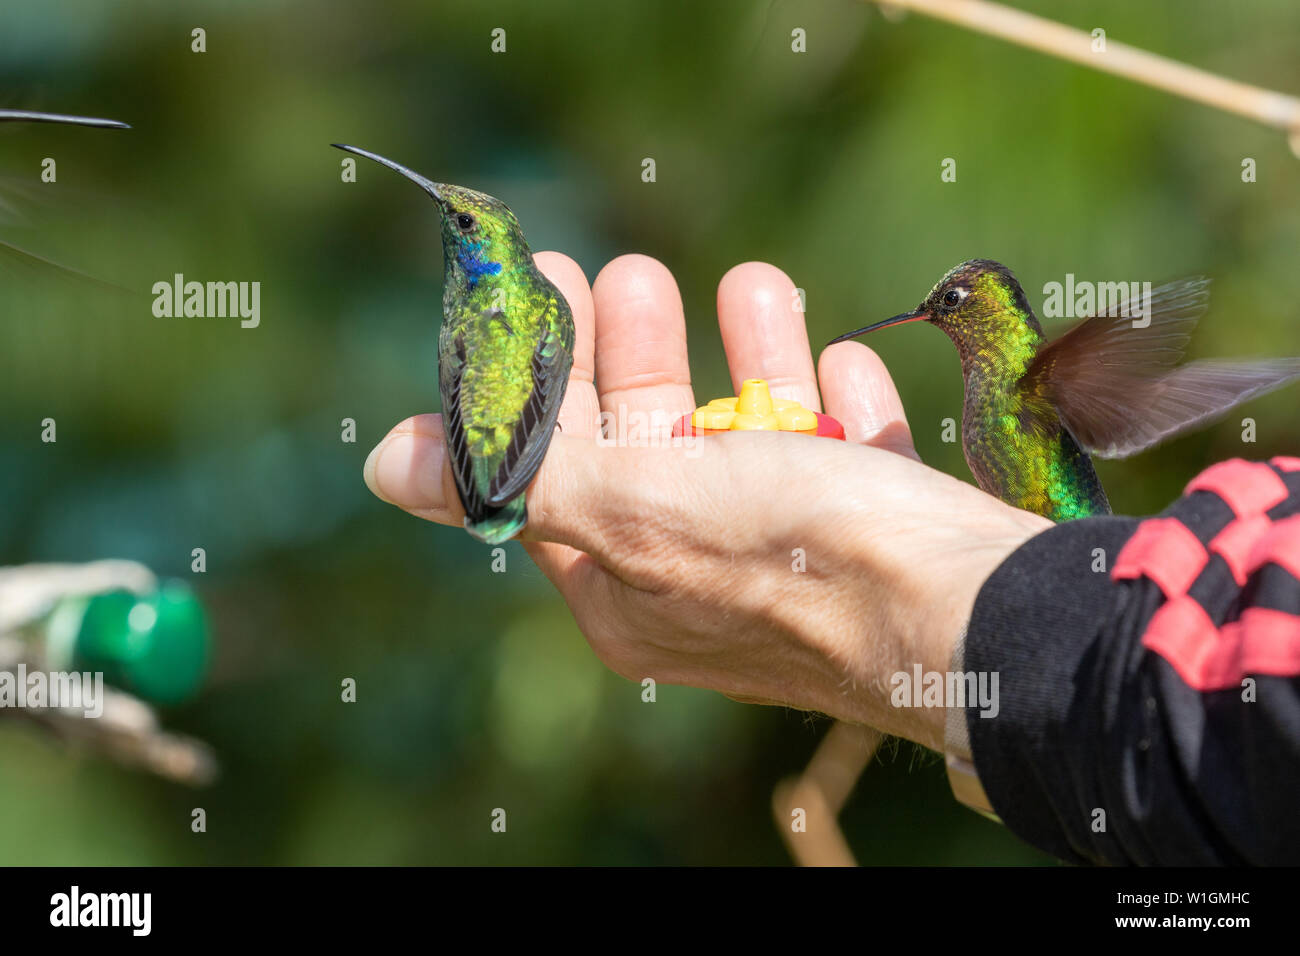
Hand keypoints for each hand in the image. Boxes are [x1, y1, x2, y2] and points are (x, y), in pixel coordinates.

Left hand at [362, 253, 1050, 748]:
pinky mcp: (878, 541)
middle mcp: (706, 582)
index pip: (562, 471)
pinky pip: (846, 459)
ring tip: (750, 280)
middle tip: (622, 271)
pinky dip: (838, 404)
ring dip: (752, 360)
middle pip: (654, 449)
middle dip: (639, 355)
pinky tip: (839, 357)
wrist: (982, 616)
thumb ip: (521, 475)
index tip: (544, 292)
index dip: (548, 380)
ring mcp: (795, 562)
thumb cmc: (799, 557)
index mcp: (633, 586)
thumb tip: (387, 465)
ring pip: (757, 443)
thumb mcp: (639, 507)